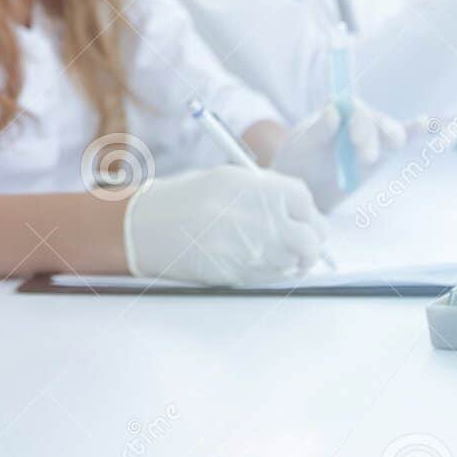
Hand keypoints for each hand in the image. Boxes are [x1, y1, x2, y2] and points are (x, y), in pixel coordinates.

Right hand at [123, 166, 329, 286]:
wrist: (145, 229)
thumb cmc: (182, 200)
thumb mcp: (225, 180)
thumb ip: (264, 191)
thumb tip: (299, 210)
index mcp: (254, 188)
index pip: (303, 200)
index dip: (307, 211)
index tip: (304, 217)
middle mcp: (259, 219)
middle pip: (310, 236)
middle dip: (311, 241)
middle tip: (304, 241)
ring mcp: (252, 250)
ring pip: (295, 260)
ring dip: (292, 258)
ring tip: (270, 250)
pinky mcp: (241, 275)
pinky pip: (273, 276)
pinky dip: (272, 270)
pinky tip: (252, 260)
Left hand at [270, 100, 406, 210]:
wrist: (304, 189)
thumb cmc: (297, 163)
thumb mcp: (299, 148)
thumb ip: (316, 131)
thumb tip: (332, 111)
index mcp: (332, 110)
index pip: (350, 106)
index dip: (357, 118)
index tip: (353, 137)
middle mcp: (354, 118)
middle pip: (372, 119)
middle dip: (370, 136)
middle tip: (363, 158)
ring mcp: (371, 135)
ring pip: (389, 131)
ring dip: (389, 141)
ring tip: (371, 159)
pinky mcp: (383, 152)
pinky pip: (403, 138)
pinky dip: (417, 130)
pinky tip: (428, 125)